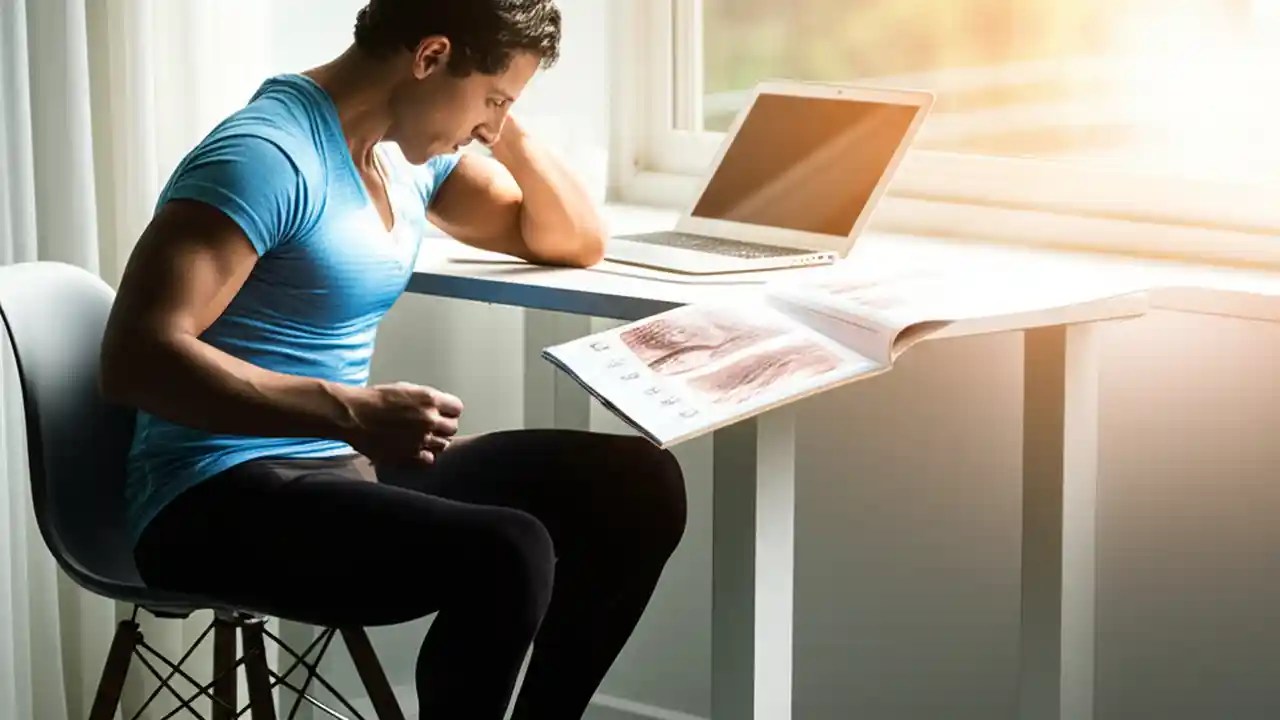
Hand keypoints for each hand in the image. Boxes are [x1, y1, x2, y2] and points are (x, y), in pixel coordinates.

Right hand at [341, 381, 463, 466]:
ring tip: (423, 437)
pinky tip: (416, 450)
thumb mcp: (405, 389)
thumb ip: (426, 399)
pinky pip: (429, 460)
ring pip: (443, 445)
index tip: (443, 412)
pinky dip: (425, 456)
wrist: (353, 415)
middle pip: (452, 428)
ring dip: (435, 441)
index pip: (456, 408)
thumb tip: (439, 408)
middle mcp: (429, 420)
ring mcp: (420, 439)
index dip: (449, 410)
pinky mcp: (409, 455)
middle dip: (443, 426)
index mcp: (429, 399)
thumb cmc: (375, 399)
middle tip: (432, 425)